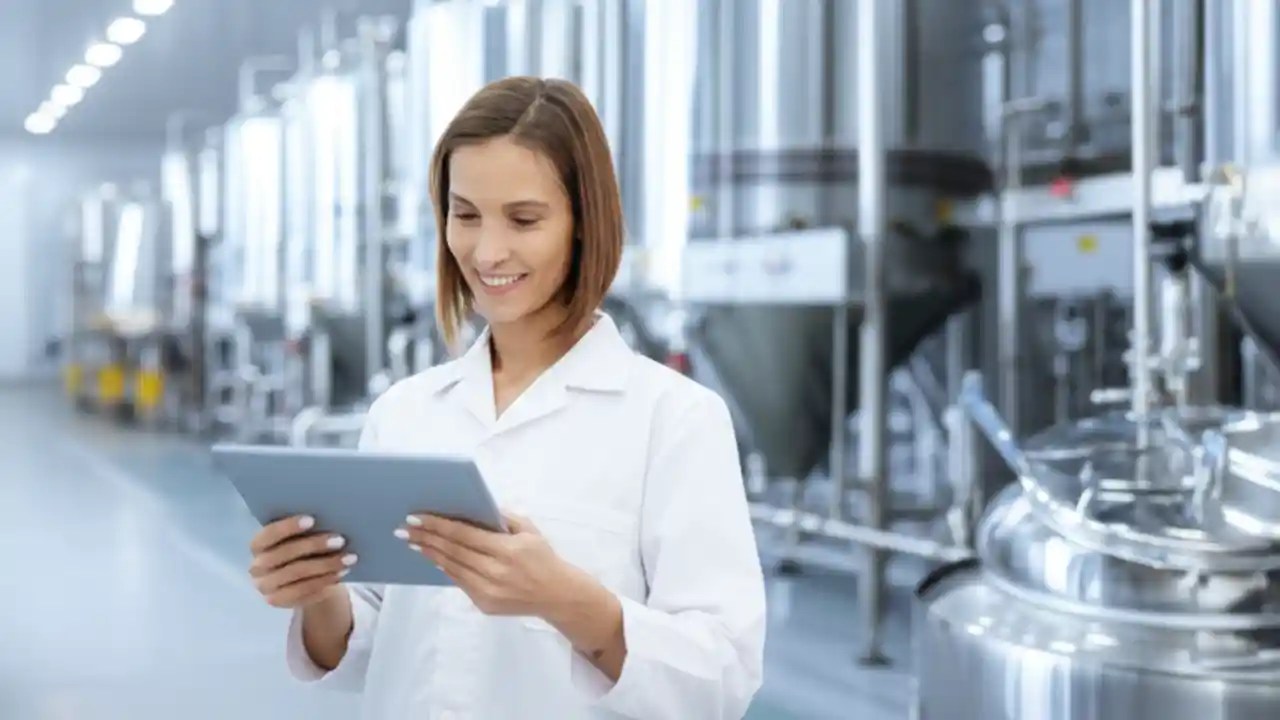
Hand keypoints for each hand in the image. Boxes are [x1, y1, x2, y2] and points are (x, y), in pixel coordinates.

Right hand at [248, 514, 358, 608]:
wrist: (302, 579)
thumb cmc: (302, 549)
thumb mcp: (300, 538)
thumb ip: (306, 530)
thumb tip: (330, 517)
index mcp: (257, 545)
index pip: (268, 534)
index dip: (288, 527)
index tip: (312, 520)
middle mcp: (256, 567)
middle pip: (284, 554)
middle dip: (314, 545)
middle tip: (340, 540)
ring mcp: (266, 587)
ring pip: (297, 574)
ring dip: (326, 565)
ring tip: (348, 558)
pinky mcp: (278, 601)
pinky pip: (304, 591)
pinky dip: (325, 581)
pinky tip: (341, 573)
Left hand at [397, 512, 576, 617]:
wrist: (557, 595)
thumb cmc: (543, 557)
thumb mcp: (529, 530)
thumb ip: (503, 518)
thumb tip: (474, 509)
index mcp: (506, 549)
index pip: (464, 534)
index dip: (438, 525)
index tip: (416, 517)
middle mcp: (494, 571)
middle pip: (452, 551)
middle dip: (426, 538)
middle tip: (404, 529)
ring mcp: (487, 591)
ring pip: (452, 568)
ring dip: (430, 554)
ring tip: (414, 543)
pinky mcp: (484, 604)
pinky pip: (460, 582)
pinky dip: (446, 568)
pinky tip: (435, 558)